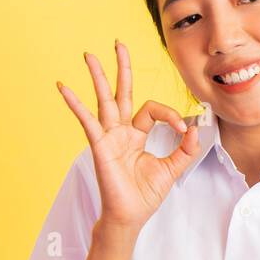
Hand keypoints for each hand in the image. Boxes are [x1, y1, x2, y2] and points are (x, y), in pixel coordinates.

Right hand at [56, 40, 200, 230]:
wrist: (130, 216)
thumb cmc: (145, 195)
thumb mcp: (172, 169)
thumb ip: (184, 149)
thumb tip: (194, 129)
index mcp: (136, 134)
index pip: (152, 110)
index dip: (169, 114)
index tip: (182, 128)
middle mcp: (120, 131)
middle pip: (121, 92)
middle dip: (122, 68)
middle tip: (119, 43)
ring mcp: (108, 137)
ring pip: (104, 100)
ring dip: (98, 77)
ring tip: (89, 55)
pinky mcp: (100, 146)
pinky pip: (87, 121)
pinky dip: (76, 104)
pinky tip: (64, 88)